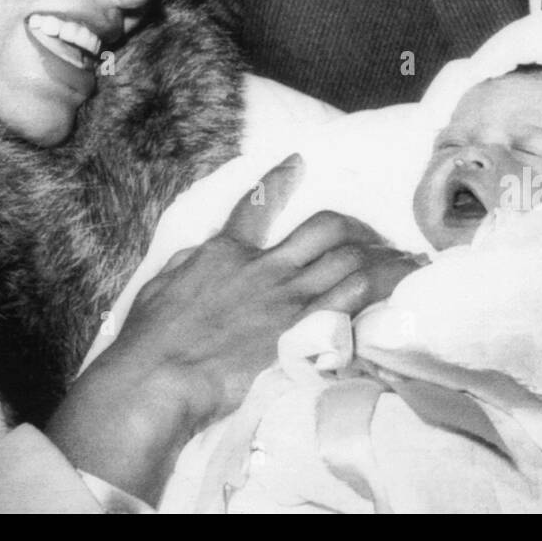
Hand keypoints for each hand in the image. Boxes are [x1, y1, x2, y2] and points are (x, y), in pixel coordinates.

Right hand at [47, 155, 416, 502]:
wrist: (160, 377)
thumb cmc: (150, 340)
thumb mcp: (161, 285)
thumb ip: (190, 264)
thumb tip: (201, 255)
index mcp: (226, 252)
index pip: (258, 203)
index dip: (279, 179)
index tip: (298, 162)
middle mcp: (266, 268)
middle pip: (325, 228)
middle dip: (351, 228)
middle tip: (364, 237)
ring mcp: (288, 299)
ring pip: (348, 261)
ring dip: (372, 261)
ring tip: (391, 264)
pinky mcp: (303, 333)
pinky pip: (351, 301)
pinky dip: (372, 293)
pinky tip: (388, 293)